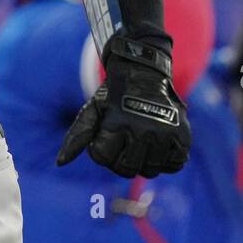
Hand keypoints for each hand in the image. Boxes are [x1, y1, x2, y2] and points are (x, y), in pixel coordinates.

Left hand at [56, 34, 190, 177]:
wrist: (143, 72)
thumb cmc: (113, 95)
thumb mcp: (92, 110)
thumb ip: (77, 136)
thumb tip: (60, 163)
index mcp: (116, 122)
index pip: (103, 158)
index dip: (99, 152)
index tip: (103, 139)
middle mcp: (142, 129)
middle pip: (126, 169)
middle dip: (119, 161)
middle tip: (121, 146)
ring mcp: (164, 133)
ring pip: (150, 170)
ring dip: (142, 162)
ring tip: (138, 144)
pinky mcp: (182, 135)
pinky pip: (174, 165)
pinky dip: (165, 161)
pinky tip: (156, 147)